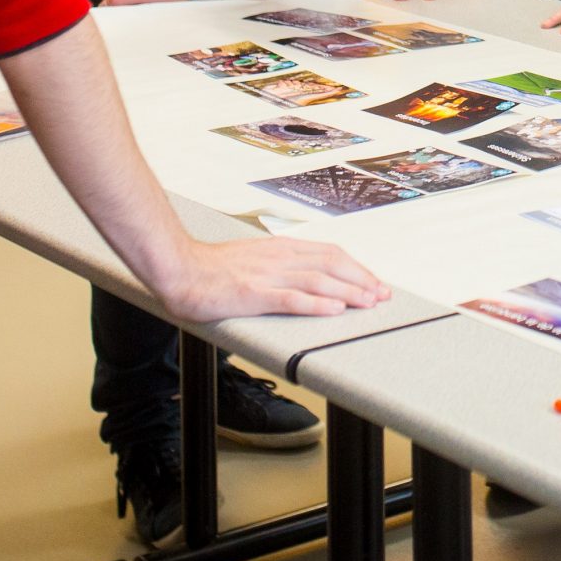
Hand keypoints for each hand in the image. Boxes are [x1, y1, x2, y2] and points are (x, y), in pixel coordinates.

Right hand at [153, 235, 389, 321]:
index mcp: (280, 249)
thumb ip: (278, 263)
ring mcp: (267, 275)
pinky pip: (290, 299)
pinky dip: (315, 305)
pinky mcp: (253, 294)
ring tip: (368, 303)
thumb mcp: (253, 257)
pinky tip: (332, 311)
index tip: (373, 281)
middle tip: (381, 295)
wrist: (179, 268)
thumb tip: (303, 273)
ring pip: (318, 281)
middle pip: (331, 265)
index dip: (356, 268)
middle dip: (361, 280)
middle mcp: (279, 258)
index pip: (329, 254)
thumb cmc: (210, 268)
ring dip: (347, 292)